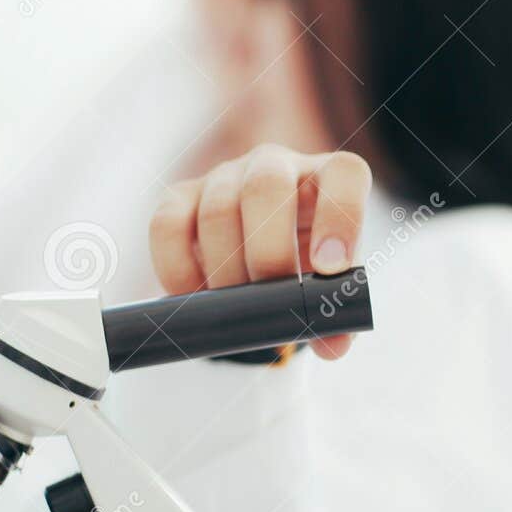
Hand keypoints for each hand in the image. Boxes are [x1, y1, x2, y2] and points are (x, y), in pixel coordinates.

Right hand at [149, 145, 371, 360]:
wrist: (264, 253)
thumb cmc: (310, 263)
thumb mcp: (331, 285)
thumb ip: (336, 314)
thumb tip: (331, 345)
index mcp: (330, 178)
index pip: (345, 174)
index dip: (340, 216)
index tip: (330, 268)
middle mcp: (277, 165)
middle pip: (266, 186)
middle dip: (269, 251)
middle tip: (272, 297)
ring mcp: (226, 175)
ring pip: (217, 208)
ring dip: (225, 268)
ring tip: (237, 306)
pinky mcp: (182, 195)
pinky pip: (167, 223)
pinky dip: (177, 268)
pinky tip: (194, 299)